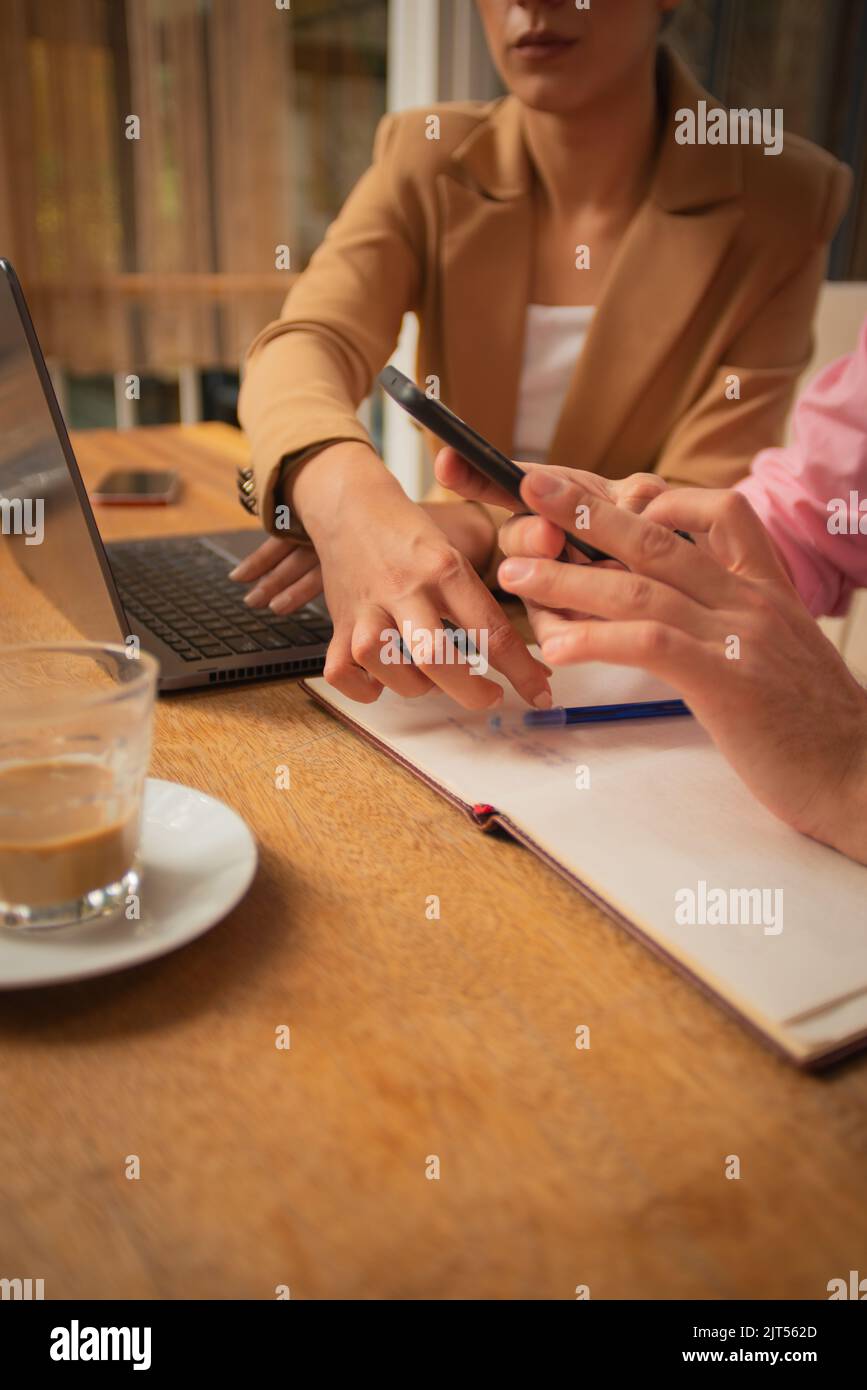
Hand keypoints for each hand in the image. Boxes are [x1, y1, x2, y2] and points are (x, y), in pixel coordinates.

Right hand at [239, 444, 551, 710]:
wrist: (352, 506)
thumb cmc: (413, 539)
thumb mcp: (458, 560)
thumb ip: (487, 612)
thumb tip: (535, 668)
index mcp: (445, 569)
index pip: (491, 629)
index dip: (521, 672)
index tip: (540, 695)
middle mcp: (405, 589)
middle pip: (435, 656)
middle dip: (470, 691)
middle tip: (488, 696)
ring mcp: (367, 607)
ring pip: (384, 665)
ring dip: (414, 685)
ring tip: (430, 677)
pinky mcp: (338, 622)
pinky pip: (341, 671)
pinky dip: (363, 688)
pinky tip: (384, 681)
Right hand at [434, 447, 668, 642]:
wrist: (682, 602)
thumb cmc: (656, 539)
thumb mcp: (650, 507)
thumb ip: (641, 498)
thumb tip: (637, 500)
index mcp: (556, 500)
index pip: (506, 483)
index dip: (472, 473)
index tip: (446, 461)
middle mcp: (540, 541)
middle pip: (515, 537)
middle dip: (528, 535)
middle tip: (550, 535)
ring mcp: (546, 585)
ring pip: (528, 584)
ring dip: (548, 580)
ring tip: (585, 580)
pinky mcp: (562, 628)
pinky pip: (551, 631)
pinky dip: (563, 629)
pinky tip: (579, 627)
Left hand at [495, 471, 866, 861]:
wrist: (857, 775)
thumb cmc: (806, 723)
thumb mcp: (770, 653)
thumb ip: (725, 620)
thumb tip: (660, 606)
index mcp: (765, 585)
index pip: (710, 509)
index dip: (647, 494)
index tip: (594, 487)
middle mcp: (752, 597)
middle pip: (656, 535)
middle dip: (586, 507)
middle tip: (530, 486)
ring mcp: (741, 635)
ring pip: (641, 586)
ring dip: (569, 577)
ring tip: (516, 573)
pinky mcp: (728, 682)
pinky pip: (651, 644)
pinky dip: (597, 639)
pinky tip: (558, 647)